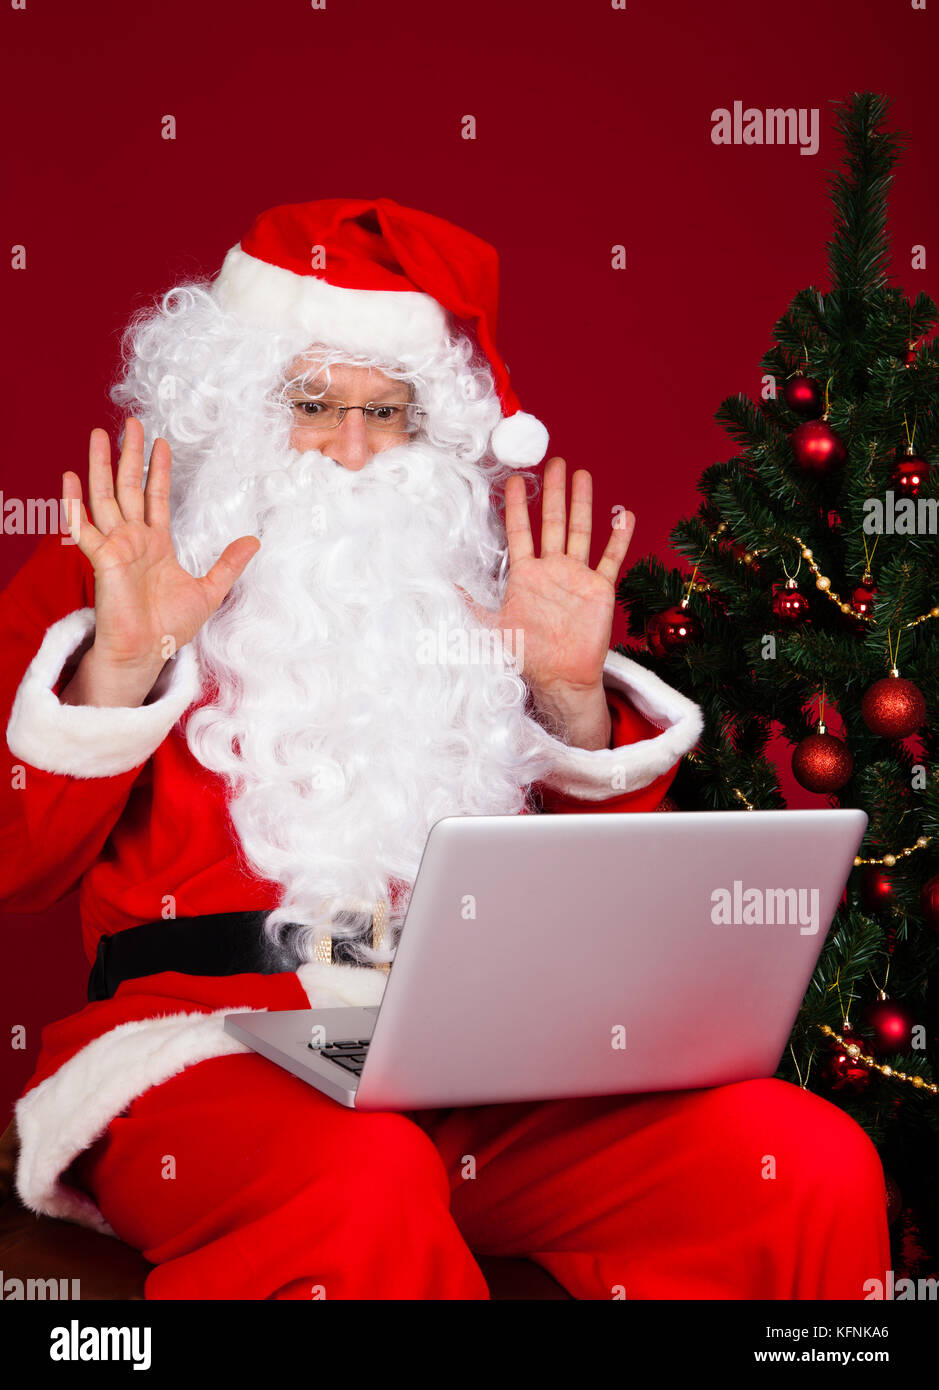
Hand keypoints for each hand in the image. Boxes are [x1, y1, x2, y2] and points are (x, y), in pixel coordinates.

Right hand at [61, 418, 259, 698]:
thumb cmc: (171, 627)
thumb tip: (254, 541)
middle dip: (130, 454)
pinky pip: (83, 527)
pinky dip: (74, 503)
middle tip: (131, 423)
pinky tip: (69, 477)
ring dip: (101, 466)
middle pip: (129, 487)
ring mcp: (114, 547)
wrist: (149, 652)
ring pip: (105, 497)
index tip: (161, 442)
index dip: (158, 469)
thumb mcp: (210, 590)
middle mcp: (133, 540)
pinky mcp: (100, 560)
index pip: (156, 497)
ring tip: (98, 436)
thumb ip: (229, 564)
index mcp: (156, 544)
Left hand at [462, 457, 634, 743]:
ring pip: (581, 531)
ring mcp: (577, 577)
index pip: (520, 531)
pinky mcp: (600, 589)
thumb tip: (442, 582)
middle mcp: (552, 570)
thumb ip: (469, 602)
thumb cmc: (526, 656)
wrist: (560, 678)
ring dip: (582, 503)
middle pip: (553, 522)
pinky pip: (612, 558)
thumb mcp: (489, 627)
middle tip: (553, 461)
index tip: (516, 479)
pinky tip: (625, 514)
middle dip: (553, 492)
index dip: (518, 505)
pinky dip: (619, 537)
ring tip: (582, 474)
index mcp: (526, 575)